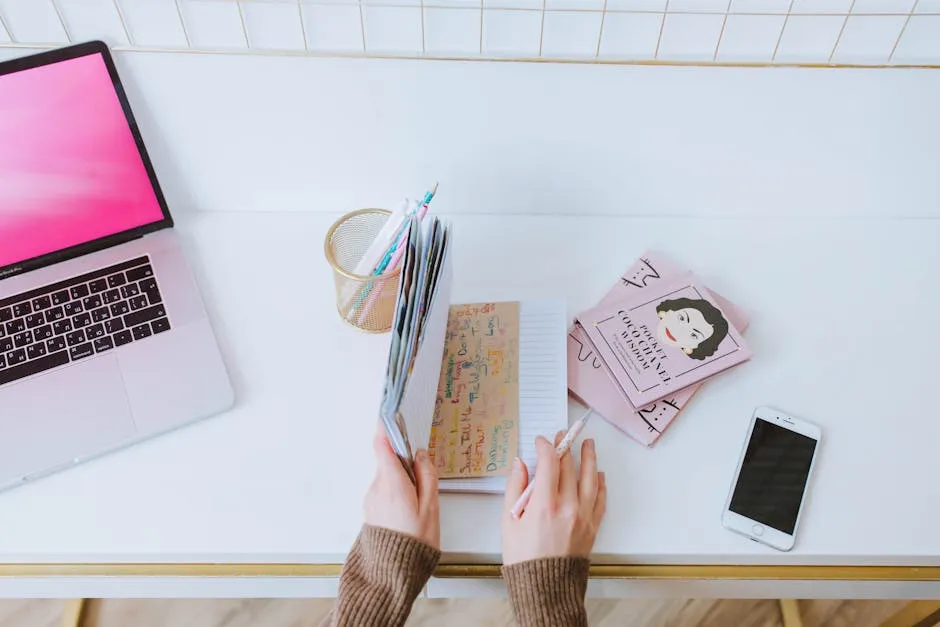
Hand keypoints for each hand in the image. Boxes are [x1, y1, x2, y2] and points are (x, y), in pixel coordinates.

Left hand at [363, 424, 439, 548]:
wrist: (390, 573)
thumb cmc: (414, 543)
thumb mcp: (430, 507)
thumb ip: (427, 476)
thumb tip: (421, 455)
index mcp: (391, 483)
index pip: (381, 444)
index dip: (385, 428)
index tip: (389, 416)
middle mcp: (376, 488)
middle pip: (387, 461)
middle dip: (403, 462)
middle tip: (422, 474)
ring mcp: (370, 499)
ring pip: (386, 478)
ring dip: (400, 481)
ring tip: (417, 501)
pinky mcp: (370, 510)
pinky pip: (383, 492)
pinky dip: (395, 493)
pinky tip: (408, 510)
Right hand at [501, 432, 606, 565]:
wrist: (545, 588)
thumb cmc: (523, 558)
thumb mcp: (509, 522)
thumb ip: (515, 489)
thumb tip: (520, 464)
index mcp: (544, 505)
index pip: (549, 463)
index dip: (546, 447)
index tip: (541, 441)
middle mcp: (568, 507)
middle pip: (569, 468)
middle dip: (564, 448)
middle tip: (562, 436)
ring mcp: (583, 516)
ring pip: (590, 479)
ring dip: (589, 458)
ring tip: (588, 444)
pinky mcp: (592, 526)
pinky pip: (600, 499)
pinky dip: (600, 484)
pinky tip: (599, 474)